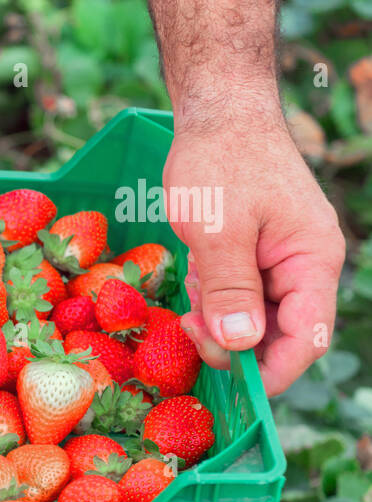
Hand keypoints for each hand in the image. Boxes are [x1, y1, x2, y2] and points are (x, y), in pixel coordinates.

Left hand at [162, 116, 343, 396]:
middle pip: (278, 334)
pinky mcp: (253, 254)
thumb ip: (231, 288)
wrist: (217, 112)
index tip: (237, 389)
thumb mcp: (219, 229)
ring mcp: (279, 260)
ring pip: (253, 318)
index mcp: (313, 260)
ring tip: (193, 293)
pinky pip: (237, 295)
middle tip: (190, 329)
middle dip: (235, 344)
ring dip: (219, 319)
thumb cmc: (220, 163)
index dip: (275, 372)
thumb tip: (241, 344)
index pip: (309, 337)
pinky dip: (213, 297)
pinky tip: (195, 276)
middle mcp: (304, 265)